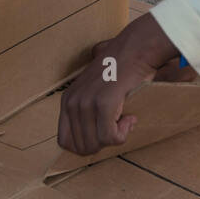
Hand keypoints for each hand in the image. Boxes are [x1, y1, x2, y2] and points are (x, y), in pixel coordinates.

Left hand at [57, 13, 180, 155]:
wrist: (135, 51)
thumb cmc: (120, 71)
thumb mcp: (93, 90)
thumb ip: (86, 111)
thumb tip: (90, 143)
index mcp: (67, 100)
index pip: (65, 141)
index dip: (85, 145)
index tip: (102, 134)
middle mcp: (72, 103)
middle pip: (82, 147)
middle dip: (103, 143)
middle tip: (117, 125)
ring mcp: (86, 103)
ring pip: (97, 144)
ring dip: (115, 137)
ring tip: (124, 119)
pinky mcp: (103, 104)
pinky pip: (111, 138)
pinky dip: (123, 134)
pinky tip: (130, 117)